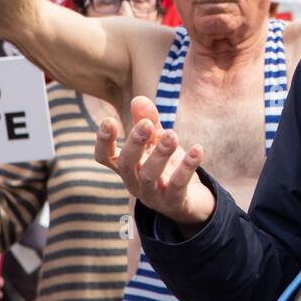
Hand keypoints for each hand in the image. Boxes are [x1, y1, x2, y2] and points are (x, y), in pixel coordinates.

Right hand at [94, 97, 215, 231]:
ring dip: (160, 154)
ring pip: (150, 176)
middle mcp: (134, 181)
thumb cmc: (165, 167)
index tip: (109, 121)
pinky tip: (198, 150)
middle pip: (127, 164)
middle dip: (135, 143)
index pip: (104, 156)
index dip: (103, 141)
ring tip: (172, 135)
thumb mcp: (156, 142)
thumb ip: (148, 121)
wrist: (189, 201)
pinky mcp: (174, 202)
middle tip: (145, 124)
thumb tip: (138, 99)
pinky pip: (178, 186)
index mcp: (126, 166)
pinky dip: (187, 167)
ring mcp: (153, 195)